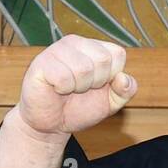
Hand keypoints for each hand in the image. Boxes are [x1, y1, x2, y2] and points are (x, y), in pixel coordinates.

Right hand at [17, 35, 137, 137]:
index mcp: (95, 48)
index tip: (97, 85)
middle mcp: (76, 43)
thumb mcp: (111, 103)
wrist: (52, 124)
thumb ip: (126, 91)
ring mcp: (58, 50)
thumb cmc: (80, 108)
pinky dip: (63, 89)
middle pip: (102, 59)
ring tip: (69, 89)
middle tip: (81, 89)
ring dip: (78, 87)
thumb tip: (124, 78)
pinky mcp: (41, 62)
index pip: (118, 54)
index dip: (112, 77)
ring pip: (83, 68)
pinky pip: (63, 76)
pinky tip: (56, 88)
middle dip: (96, 83)